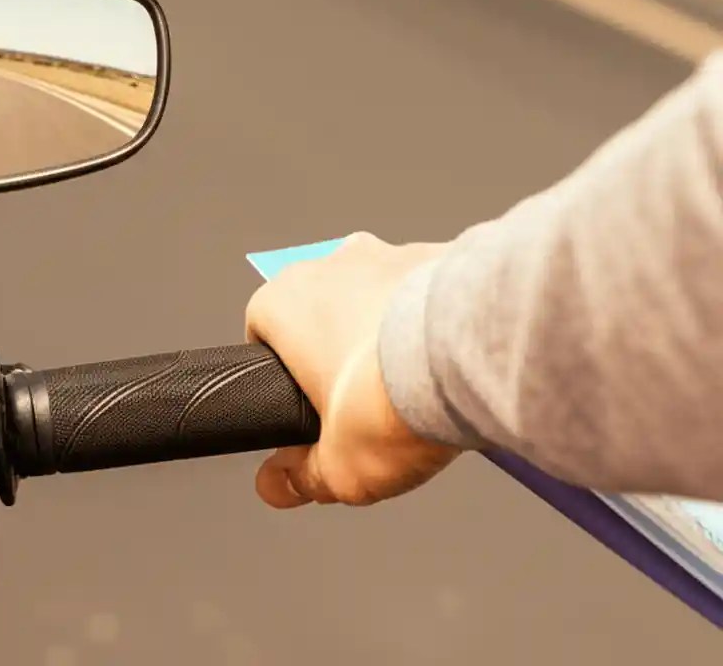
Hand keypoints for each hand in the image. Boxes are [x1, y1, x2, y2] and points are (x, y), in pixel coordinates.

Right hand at [245, 232, 462, 507]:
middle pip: (323, 313)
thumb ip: (301, 477)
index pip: (263, 334)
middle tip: (366, 403)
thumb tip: (279, 486)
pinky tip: (453, 360)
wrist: (474, 356)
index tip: (308, 407)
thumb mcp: (338, 468)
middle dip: (341, 351)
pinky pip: (430, 289)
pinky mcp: (444, 252)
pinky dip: (436, 318)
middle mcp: (331, 264)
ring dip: (391, 331)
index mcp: (283, 302)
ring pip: (380, 294)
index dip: (285, 376)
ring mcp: (390, 252)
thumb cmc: (393, 397)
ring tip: (418, 384)